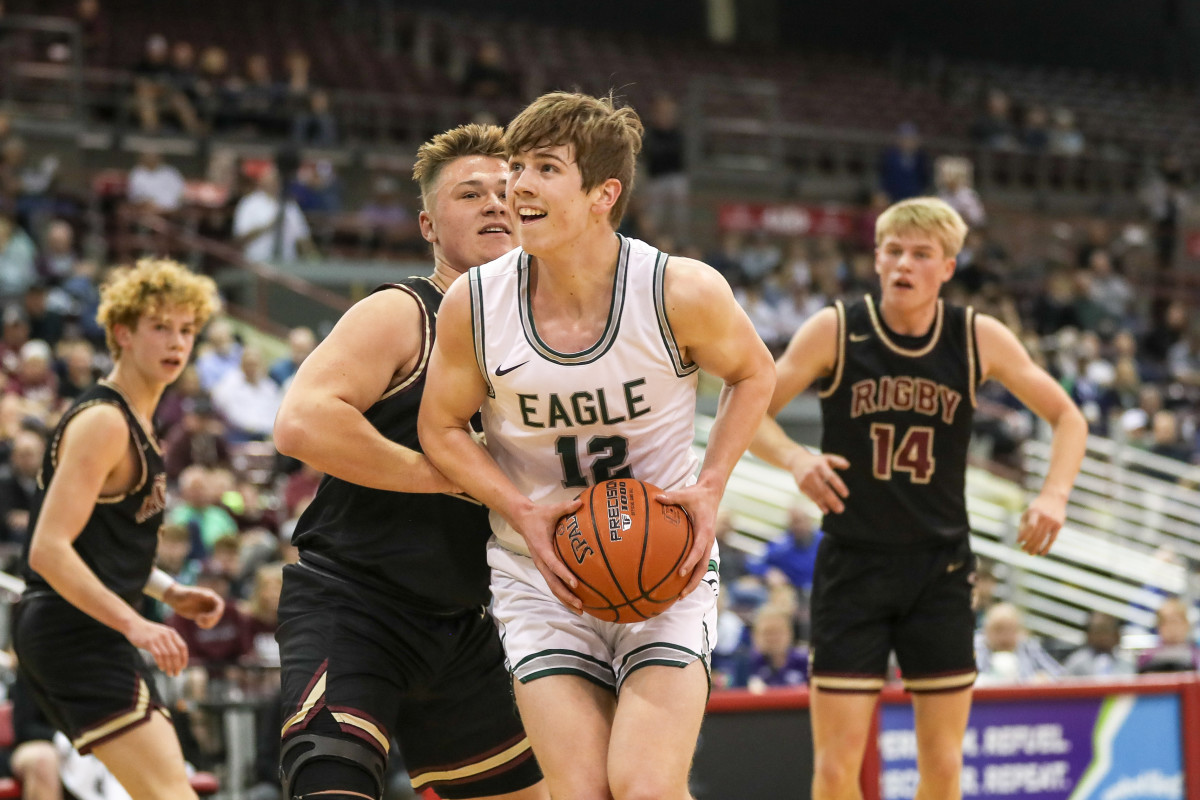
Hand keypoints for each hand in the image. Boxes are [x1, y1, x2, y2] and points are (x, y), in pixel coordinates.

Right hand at [125, 618, 188, 676]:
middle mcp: (167, 635)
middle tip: (176, 674)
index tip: (183, 667)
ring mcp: (158, 639)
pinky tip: (162, 668)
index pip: (183, 647)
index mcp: (172, 633)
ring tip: (169, 673)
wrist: (134, 625)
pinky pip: (158, 655)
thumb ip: (170, 641)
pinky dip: (161, 663)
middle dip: (177, 665)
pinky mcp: (149, 643)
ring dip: (169, 667)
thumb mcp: (163, 633)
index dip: (184, 658)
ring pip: (167, 656)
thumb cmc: (149, 632)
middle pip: (176, 653)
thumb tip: (177, 657)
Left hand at [163, 584, 224, 628]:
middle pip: (218, 613)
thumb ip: (200, 595)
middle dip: (212, 619)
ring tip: (198, 621)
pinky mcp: (201, 615)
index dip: (218, 612)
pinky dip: (205, 625)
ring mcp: (206, 609)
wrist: (174, 598)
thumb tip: (211, 596)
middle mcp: (210, 603)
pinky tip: (196, 622)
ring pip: (214, 619)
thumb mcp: (190, 594)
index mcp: (210, 596)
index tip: (210, 617)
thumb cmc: (181, 594)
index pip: (220, 605)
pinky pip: (208, 622)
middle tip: (200, 620)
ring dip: (208, 623)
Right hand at [513, 497, 583, 612]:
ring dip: (565, 599)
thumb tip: (581, 503)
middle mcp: (541, 561)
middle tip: (580, 605)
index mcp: (542, 549)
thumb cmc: (539, 515)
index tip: (575, 584)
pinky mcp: (544, 567)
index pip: (554, 564)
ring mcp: (541, 566)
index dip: (564, 574)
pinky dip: (562, 593)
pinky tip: (574, 600)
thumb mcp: (552, 509)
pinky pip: (553, 583)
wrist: (522, 519)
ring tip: (580, 609)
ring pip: (552, 587)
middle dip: (566, 596)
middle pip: (553, 583)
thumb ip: (566, 507)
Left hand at [658, 476, 722, 597]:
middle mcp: (708, 540)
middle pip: (702, 567)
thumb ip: (671, 497)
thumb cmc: (697, 495)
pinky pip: (699, 562)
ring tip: (680, 595)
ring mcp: (707, 543)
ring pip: (702, 567)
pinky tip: (680, 581)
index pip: (698, 550)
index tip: (680, 573)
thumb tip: (655, 497)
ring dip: (693, 582)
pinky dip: (692, 572)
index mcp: (704, 531)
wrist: (712, 493)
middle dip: (693, 582)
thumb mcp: (685, 494)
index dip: (690, 562)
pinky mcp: (704, 544)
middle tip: (681, 595)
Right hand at [789, 450, 848, 513]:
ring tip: (838, 510)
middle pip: (823, 489)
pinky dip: (819, 504)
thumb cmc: (817, 462)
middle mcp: (812, 473)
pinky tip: (826, 510)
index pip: (831, 477)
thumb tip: (848, 465)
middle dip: (833, 500)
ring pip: (817, 495)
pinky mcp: (801, 486)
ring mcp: (805, 480)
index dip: (838, 486)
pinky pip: (811, 497)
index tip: (846, 495)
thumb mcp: (827, 458)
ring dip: (827, 504)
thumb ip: (838, 461)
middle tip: (841, 509)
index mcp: (820, 465)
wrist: (797, 461)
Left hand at [1017, 492, 1066, 555]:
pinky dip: (1047, 547)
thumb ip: (1023, 525)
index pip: (1029, 527)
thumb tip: (1019, 539)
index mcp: (1035, 512)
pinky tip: (1042, 553)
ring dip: (1036, 547)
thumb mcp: (1028, 512)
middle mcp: (1044, 517)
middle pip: (1036, 534)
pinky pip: (1052, 539)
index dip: (1023, 536)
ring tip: (1031, 553)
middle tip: (1024, 550)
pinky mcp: (1059, 525)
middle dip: (1029, 544)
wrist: (1054, 498)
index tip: (1018, 542)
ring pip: (1043, 538)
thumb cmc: (1037, 507)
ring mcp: (1052, 521)